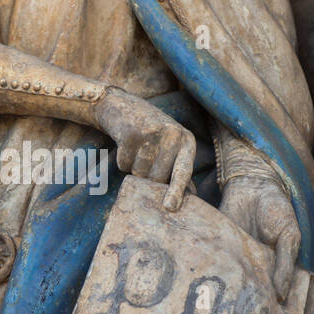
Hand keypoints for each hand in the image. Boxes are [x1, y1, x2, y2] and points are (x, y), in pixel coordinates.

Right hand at [95, 88, 194, 210]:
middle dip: (148, 178)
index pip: (183, 170)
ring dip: (134, 168)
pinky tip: (126, 145)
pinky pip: (124, 164)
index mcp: (187, 141)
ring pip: (140, 173)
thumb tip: (191, 196)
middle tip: (146, 160)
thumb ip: (179, 169)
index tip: (170, 207)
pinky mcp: (131, 133)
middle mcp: (173, 134)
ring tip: (137, 150)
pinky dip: (122, 161)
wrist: (121, 106)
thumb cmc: (150, 134)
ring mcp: (152, 132)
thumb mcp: (171, 147)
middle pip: (157, 178)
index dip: (177, 190)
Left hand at [220, 175, 300, 300]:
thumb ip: (285, 263)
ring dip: (222, 291)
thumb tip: (282, 295)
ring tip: (216, 309)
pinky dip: (208, 268)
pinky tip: (202, 282)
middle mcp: (251, 265)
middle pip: (245, 289)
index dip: (264, 308)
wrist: (254, 183)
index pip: (268, 293)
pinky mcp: (218, 245)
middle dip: (240, 304)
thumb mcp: (288, 236)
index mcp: (271, 267)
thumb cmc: (277, 209)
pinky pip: (213, 260)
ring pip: (228, 279)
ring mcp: (234, 256)